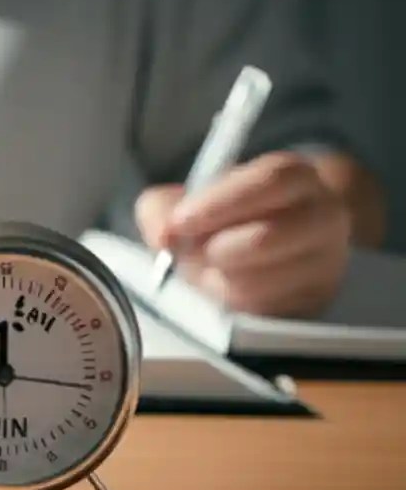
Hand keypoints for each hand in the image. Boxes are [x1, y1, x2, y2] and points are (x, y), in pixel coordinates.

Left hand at [136, 152, 350, 316]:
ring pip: (262, 281)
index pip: (269, 182)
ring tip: (212, 271)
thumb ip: (163, 208)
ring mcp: (326, 262)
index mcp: (295, 178)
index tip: (181, 222)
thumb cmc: (225, 219)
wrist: (265, 251)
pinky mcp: (316, 302)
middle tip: (193, 254)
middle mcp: (323, 216)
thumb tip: (163, 237)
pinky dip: (234, 304)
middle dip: (216, 249)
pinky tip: (228, 290)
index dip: (221, 203)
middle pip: (266, 237)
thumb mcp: (189, 201)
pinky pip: (265, 311)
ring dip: (221, 281)